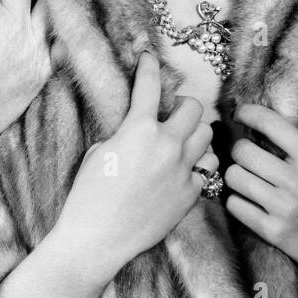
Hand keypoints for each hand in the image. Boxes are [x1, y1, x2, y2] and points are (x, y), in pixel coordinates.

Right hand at [53, 52, 214, 282]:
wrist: (97, 239)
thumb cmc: (89, 196)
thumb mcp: (99, 152)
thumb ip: (125, 134)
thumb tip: (139, 128)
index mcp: (138, 128)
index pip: (149, 84)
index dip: (149, 66)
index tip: (149, 59)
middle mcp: (167, 144)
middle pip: (194, 108)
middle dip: (182, 107)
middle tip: (171, 114)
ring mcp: (182, 170)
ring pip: (208, 137)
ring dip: (195, 135)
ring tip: (181, 143)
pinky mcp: (190, 194)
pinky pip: (207, 169)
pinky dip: (197, 165)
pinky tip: (183, 170)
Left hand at [223, 104, 297, 283]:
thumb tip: (262, 127)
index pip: (271, 124)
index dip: (247, 113)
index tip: (239, 114)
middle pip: (242, 151)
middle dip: (238, 151)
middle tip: (244, 157)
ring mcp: (285, 208)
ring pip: (234, 177)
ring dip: (235, 177)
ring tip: (245, 180)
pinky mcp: (275, 232)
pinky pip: (235, 206)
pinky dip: (236, 202)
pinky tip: (247, 202)